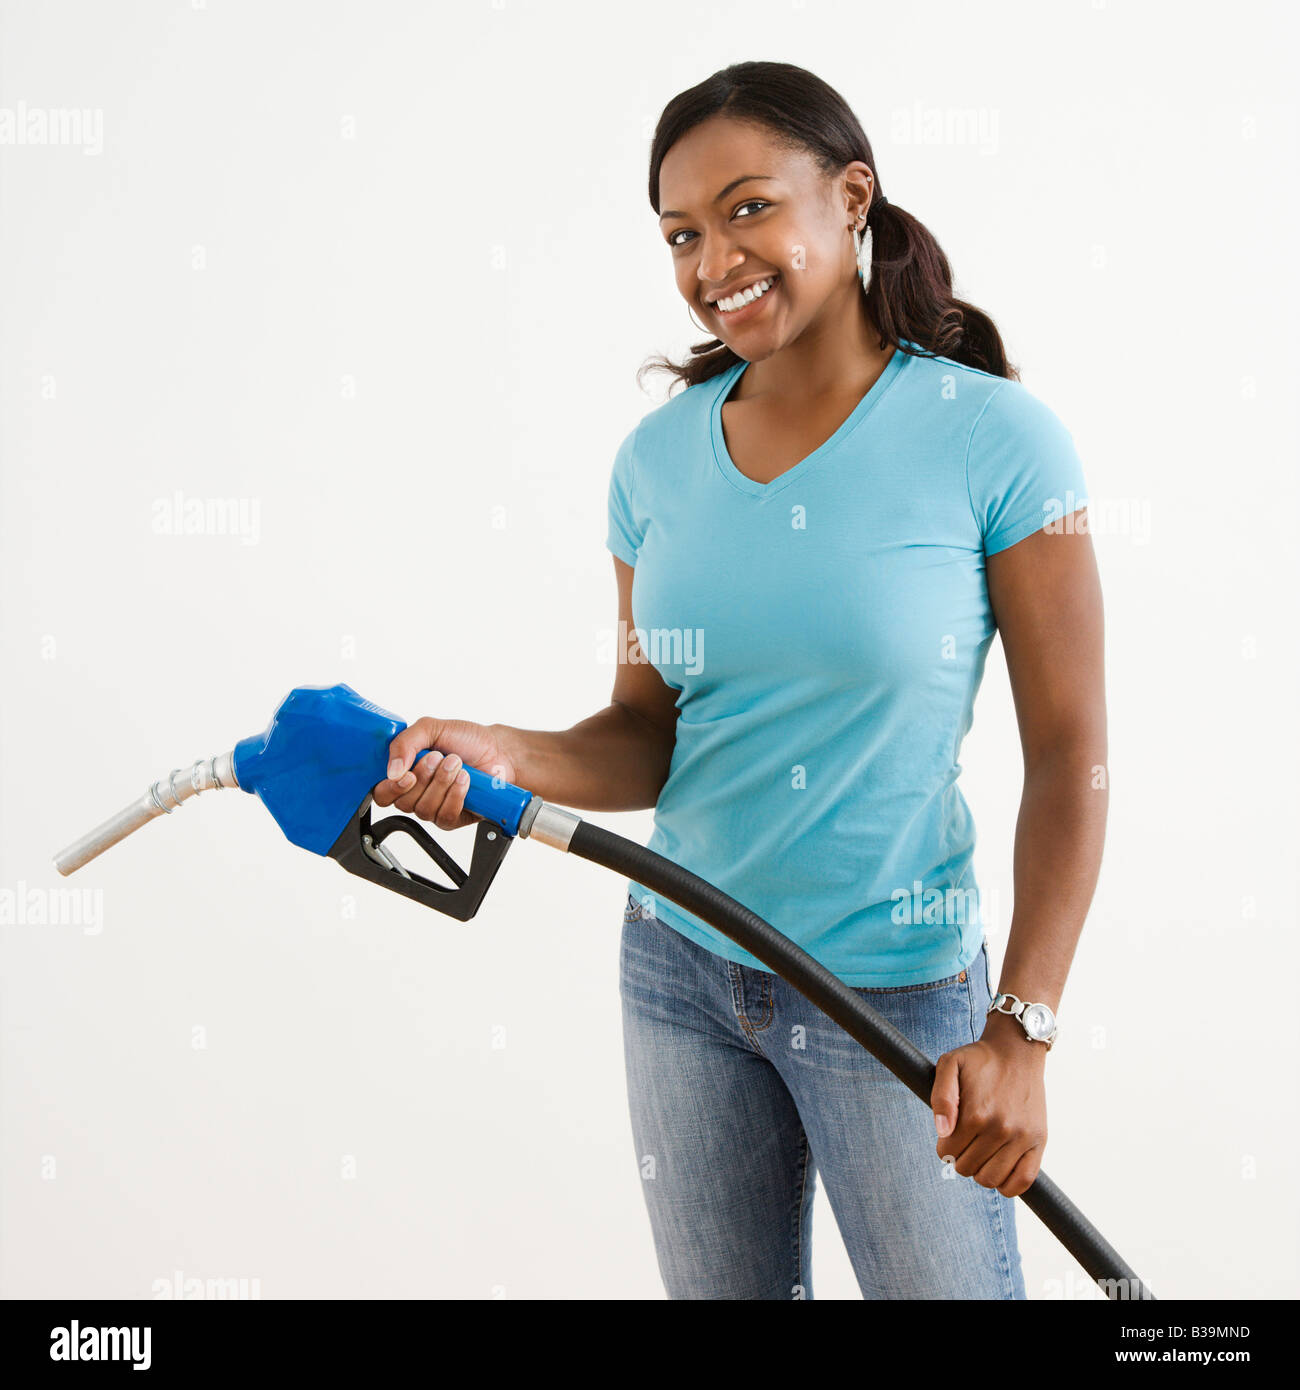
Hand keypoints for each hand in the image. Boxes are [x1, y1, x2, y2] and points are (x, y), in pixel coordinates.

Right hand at [371, 717, 517, 831]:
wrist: (498, 750)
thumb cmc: (466, 740)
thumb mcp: (431, 728)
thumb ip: (404, 742)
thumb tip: (391, 770)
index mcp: (404, 772)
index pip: (382, 793)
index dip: (391, 788)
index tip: (408, 774)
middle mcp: (416, 793)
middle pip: (403, 802)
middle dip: (424, 778)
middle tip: (439, 758)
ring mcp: (433, 807)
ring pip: (424, 809)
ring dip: (442, 783)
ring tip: (457, 764)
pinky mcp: (452, 818)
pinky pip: (445, 816)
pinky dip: (456, 795)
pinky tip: (465, 780)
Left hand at [930, 1013, 1047, 1197]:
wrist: (1017, 1052)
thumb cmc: (980, 1060)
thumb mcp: (949, 1065)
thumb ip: (940, 1097)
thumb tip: (943, 1132)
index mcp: (976, 1113)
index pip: (948, 1152)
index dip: (944, 1146)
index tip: (949, 1136)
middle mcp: (1000, 1128)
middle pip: (967, 1168)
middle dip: (960, 1158)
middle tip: (966, 1142)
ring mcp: (1022, 1137)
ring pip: (991, 1179)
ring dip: (981, 1172)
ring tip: (981, 1154)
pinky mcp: (1039, 1141)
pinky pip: (1023, 1181)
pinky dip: (1008, 1185)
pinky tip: (999, 1169)